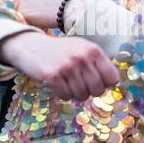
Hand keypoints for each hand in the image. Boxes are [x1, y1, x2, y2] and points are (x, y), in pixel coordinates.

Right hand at [0, 31, 119, 101]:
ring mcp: (67, 67)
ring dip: (75, 94)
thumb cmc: (59, 51)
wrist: (31, 46)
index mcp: (93, 50)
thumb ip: (96, 62)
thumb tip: (111, 83)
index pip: (112, 78)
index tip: (95, 82)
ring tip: (68, 85)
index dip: (105, 84)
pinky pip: (66, 96)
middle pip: (98, 90)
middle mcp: (82, 58)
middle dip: (90, 92)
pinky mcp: (53, 76)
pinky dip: (63, 95)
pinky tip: (58, 86)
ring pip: (83, 95)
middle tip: (80, 86)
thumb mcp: (81, 48)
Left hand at [15, 0, 72, 30]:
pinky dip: (30, 22)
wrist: (70, 6)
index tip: (36, 3)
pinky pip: (23, 20)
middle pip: (19, 1)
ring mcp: (22, 0)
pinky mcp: (23, 12)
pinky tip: (42, 22)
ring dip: (28, 15)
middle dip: (28, 7)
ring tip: (43, 16)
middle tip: (41, 12)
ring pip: (20, 11)